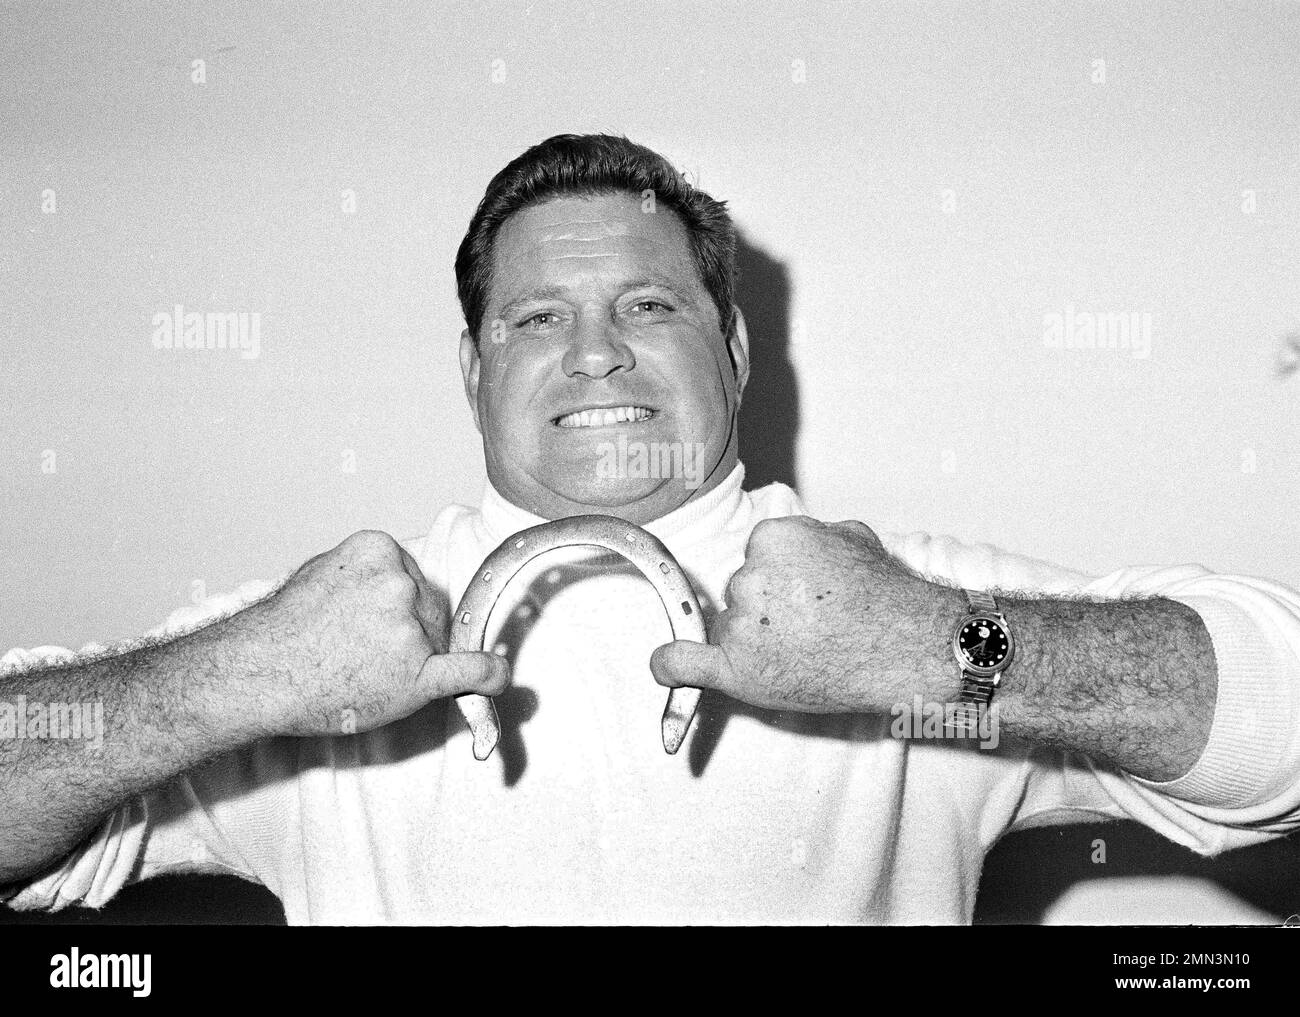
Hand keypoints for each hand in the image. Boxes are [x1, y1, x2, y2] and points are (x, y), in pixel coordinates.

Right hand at [227, 530, 509, 736]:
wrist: (259, 675)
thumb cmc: (282, 629)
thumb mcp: (323, 571)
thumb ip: (368, 571)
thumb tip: (401, 578)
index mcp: (379, 551)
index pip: (411, 576)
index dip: (395, 602)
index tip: (368, 618)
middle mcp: (400, 585)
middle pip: (429, 605)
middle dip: (405, 627)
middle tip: (358, 648)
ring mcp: (411, 629)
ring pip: (435, 638)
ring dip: (411, 655)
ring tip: (359, 667)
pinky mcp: (417, 674)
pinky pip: (468, 671)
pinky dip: (487, 675)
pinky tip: (498, 676)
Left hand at [649, 516, 963, 714]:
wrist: (908, 647)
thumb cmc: (888, 597)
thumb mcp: (851, 538)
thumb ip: (808, 538)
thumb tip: (795, 545)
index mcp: (770, 540)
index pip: (758, 556)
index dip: (782, 576)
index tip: (804, 591)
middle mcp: (749, 579)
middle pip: (744, 591)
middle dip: (773, 605)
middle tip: (817, 622)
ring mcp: (742, 625)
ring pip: (735, 625)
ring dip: (762, 637)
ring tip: (814, 647)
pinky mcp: (738, 670)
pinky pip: (684, 663)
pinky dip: (671, 666)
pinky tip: (665, 667)